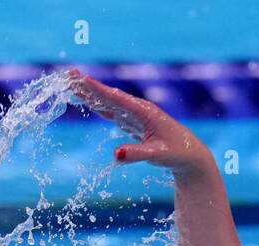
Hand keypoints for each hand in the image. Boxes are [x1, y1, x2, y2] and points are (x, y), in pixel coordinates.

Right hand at [68, 69, 215, 179]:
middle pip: (109, 96)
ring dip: (92, 95)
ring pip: (110, 103)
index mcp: (144, 112)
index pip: (115, 98)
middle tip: (68, 76)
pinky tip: (91, 102)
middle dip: (88, 87)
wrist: (190, 156)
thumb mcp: (157, 156)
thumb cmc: (176, 154)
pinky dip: (101, 106)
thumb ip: (136, 154)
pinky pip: (115, 112)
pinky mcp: (136, 124)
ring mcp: (137, 116)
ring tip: (73, 86)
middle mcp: (139, 110)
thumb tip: (116, 155)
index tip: (79, 78)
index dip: (96, 88)